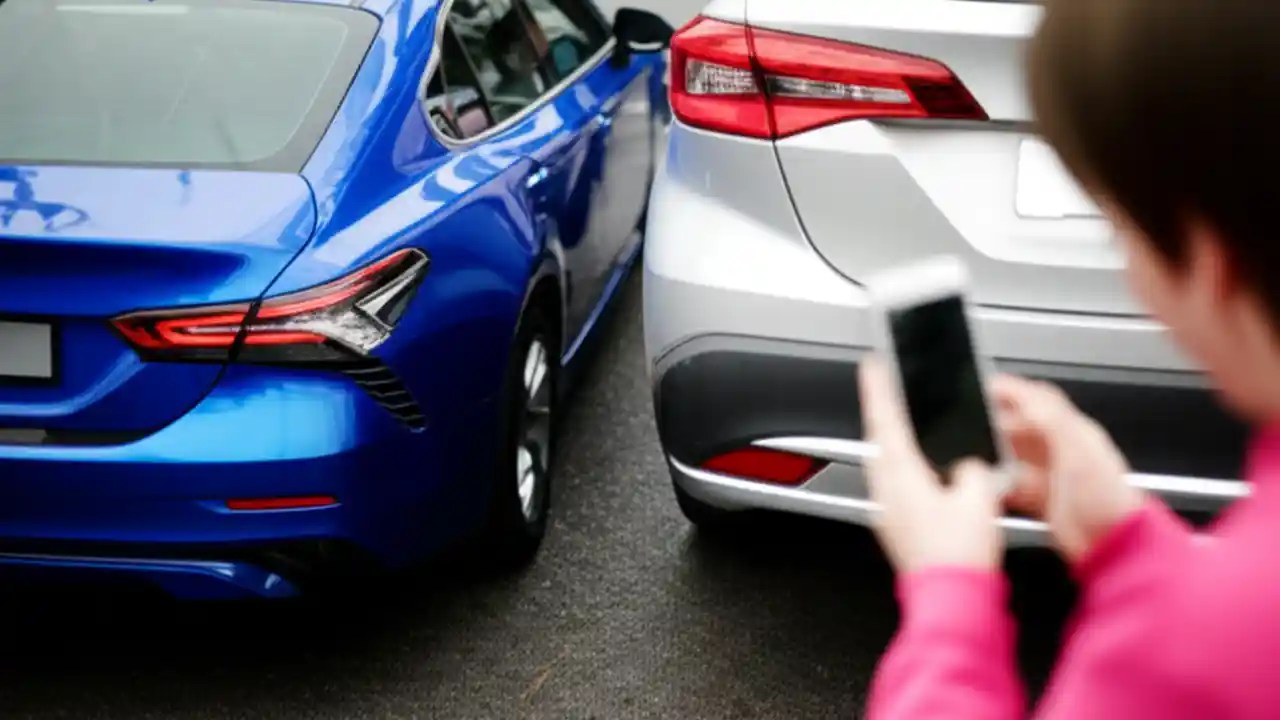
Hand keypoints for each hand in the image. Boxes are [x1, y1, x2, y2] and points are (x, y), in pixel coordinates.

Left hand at [859, 358, 1002, 572]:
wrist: (950, 600)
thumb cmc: (958, 554)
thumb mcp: (978, 498)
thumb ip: (973, 470)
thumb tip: (970, 465)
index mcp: (900, 474)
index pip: (885, 420)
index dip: (879, 389)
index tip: (872, 365)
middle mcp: (885, 490)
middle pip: (880, 441)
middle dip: (885, 414)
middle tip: (890, 392)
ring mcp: (886, 511)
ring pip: (886, 464)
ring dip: (895, 443)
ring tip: (909, 428)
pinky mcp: (895, 528)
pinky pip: (895, 487)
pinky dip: (905, 470)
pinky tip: (924, 474)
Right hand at [992, 375, 1144, 563]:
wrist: (1113, 545)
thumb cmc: (1105, 498)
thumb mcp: (1079, 451)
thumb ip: (1052, 420)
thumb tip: (1025, 395)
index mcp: (1074, 431)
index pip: (1040, 399)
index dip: (1013, 389)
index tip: (985, 386)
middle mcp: (1062, 449)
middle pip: (1023, 425)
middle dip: (997, 421)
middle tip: (971, 421)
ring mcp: (1052, 475)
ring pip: (1016, 454)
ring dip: (995, 453)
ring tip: (974, 452)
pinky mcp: (1044, 499)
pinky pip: (1013, 483)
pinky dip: (998, 482)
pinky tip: (987, 484)